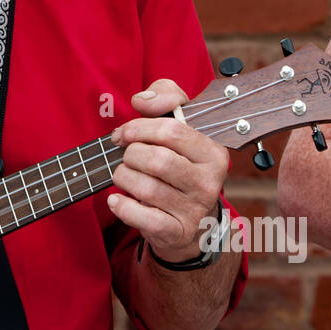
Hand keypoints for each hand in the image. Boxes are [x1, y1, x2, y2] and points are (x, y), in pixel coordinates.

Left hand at [107, 78, 227, 262]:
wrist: (193, 221)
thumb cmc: (181, 162)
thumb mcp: (181, 123)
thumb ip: (166, 97)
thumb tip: (142, 100)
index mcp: (213, 152)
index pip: (171, 131)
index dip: (138, 128)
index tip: (123, 134)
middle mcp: (209, 182)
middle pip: (156, 159)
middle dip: (130, 154)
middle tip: (125, 157)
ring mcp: (194, 210)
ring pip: (145, 188)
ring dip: (123, 178)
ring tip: (123, 176)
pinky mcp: (177, 232)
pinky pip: (142, 218)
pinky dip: (122, 207)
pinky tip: (117, 200)